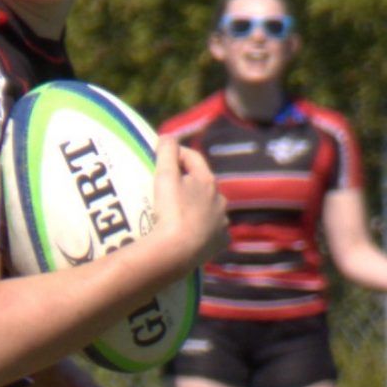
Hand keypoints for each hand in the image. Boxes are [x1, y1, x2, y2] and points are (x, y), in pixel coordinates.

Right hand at [149, 131, 226, 271]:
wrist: (178, 250)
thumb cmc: (171, 210)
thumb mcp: (165, 177)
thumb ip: (167, 153)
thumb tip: (168, 136)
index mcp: (207, 181)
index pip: (194, 159)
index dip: (179, 153)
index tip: (164, 153)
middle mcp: (220, 200)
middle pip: (205, 186)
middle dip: (191, 184)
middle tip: (171, 189)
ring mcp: (222, 222)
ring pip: (211, 210)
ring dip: (199, 208)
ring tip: (181, 215)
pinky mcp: (220, 242)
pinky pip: (214, 233)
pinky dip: (205, 231)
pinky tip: (194, 235)